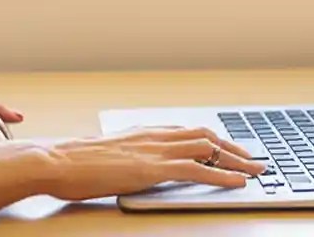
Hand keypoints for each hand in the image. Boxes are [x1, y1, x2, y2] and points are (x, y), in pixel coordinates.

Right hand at [34, 126, 265, 200]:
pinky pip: (197, 169)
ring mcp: (155, 150)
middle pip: (207, 135)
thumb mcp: (109, 153)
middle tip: (254, 159)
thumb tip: (136, 164)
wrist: (58, 161)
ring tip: (256, 170)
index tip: (231, 150)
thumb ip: (129, 154)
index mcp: (144, 131)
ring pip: (209, 148)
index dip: (216, 141)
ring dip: (237, 160)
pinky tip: (238, 181)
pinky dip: (223, 175)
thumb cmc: (75, 162)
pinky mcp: (153, 168)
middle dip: (234, 148)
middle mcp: (154, 135)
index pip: (190, 131)